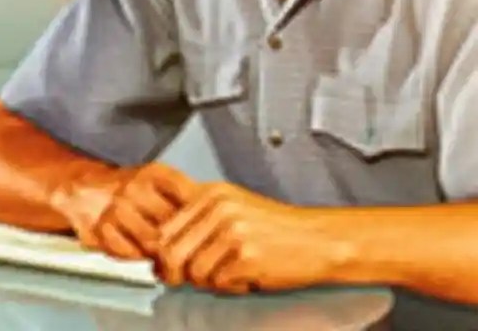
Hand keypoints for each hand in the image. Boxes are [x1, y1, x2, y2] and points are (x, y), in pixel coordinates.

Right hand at [52, 162, 196, 260]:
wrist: (82, 188)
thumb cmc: (130, 190)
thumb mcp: (160, 182)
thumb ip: (187, 199)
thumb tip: (219, 223)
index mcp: (156, 173)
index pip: (191, 198)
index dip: (203, 220)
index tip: (209, 234)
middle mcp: (135, 186)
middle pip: (173, 226)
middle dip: (183, 245)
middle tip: (190, 255)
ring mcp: (116, 208)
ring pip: (152, 243)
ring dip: (160, 256)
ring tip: (166, 258)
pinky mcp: (100, 228)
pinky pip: (129, 254)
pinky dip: (137, 258)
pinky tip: (139, 252)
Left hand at [156, 181, 346, 292]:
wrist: (321, 239)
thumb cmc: (277, 229)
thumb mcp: (231, 210)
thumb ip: (196, 223)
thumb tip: (159, 251)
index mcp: (210, 194)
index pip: (163, 229)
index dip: (161, 255)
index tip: (166, 267)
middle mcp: (218, 208)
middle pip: (170, 252)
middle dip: (178, 274)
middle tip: (192, 279)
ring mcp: (233, 231)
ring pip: (194, 272)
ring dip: (209, 282)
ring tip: (230, 273)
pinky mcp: (248, 256)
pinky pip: (219, 282)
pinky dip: (230, 287)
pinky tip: (247, 277)